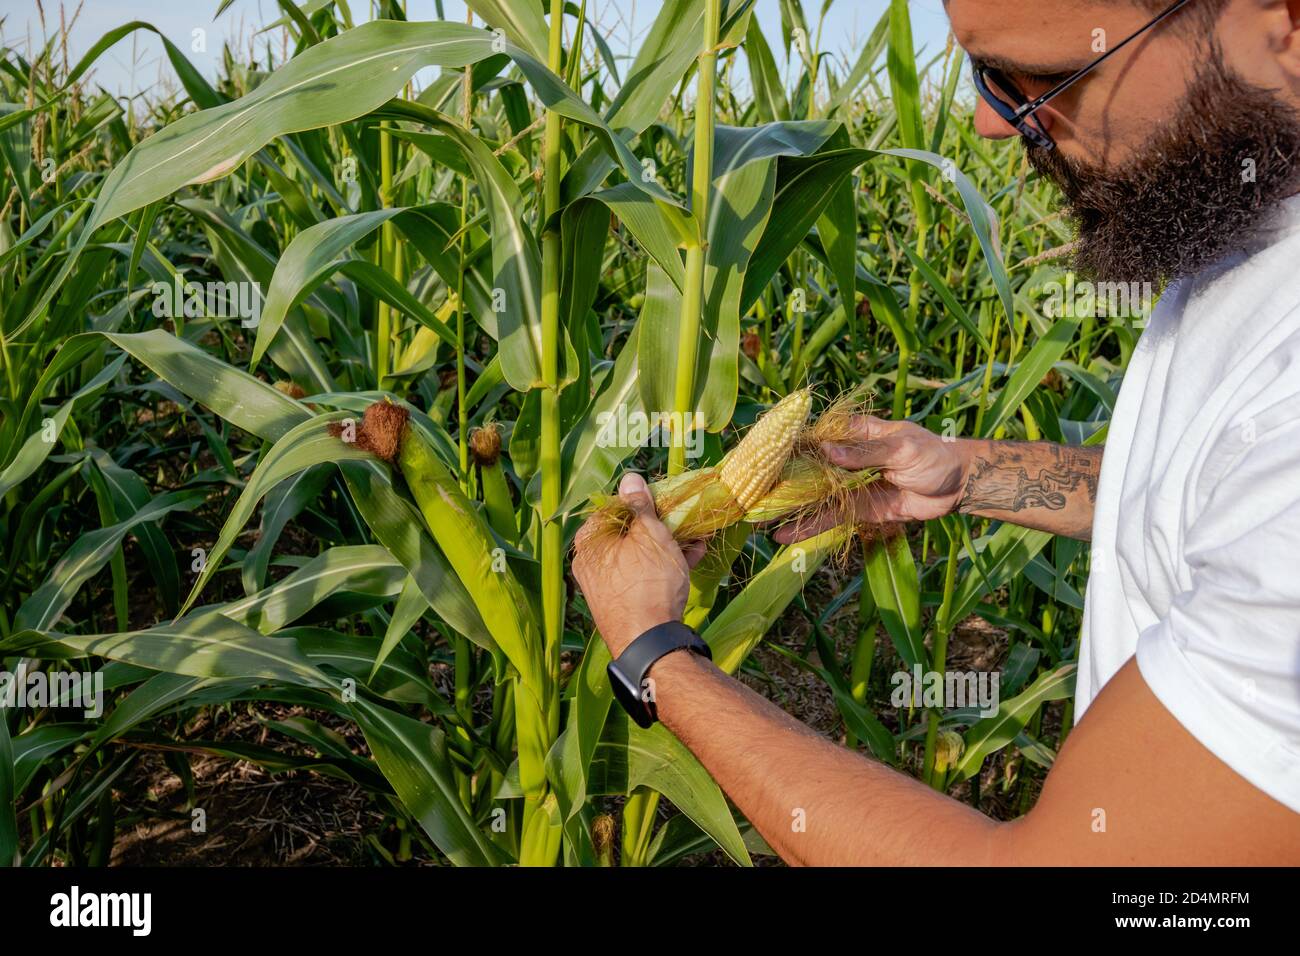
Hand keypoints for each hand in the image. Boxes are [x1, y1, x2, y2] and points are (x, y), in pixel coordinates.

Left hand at [572, 472, 706, 657]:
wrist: (649, 641)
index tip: (668, 503)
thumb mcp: (649, 535)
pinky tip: (691, 560)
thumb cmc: (648, 581)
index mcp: (590, 540)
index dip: (644, 502)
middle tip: (687, 521)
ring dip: (669, 545)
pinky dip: (663, 566)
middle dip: (662, 525)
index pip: (615, 507)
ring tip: (698, 541)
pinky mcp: (621, 601)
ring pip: (639, 554)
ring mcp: (605, 583)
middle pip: (629, 532)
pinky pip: (641, 574)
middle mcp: (591, 561)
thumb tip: (629, 478)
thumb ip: (640, 505)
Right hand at [774, 415, 971, 542]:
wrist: (957, 486)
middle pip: (807, 468)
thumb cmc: (933, 455)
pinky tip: (785, 535)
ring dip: (788, 507)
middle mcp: (846, 459)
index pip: (816, 435)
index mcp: (855, 433)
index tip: (763, 453)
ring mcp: (850, 486)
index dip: (790, 443)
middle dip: (781, 480)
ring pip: (813, 496)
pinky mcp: (858, 510)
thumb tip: (828, 454)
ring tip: (759, 518)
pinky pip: (830, 518)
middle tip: (751, 492)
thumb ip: (866, 452)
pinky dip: (809, 527)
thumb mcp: (902, 449)